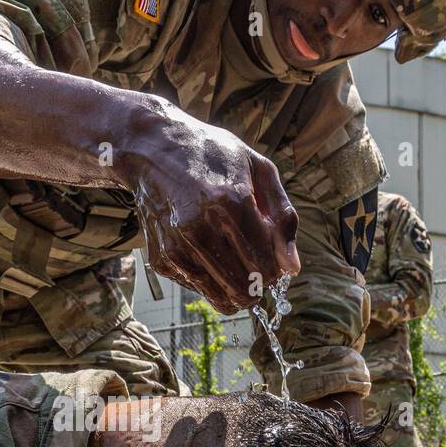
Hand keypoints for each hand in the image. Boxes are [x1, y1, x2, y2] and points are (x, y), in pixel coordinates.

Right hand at [123, 103, 300, 313]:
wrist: (153, 149)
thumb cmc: (213, 155)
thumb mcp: (258, 169)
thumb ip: (283, 217)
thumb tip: (292, 267)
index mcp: (232, 203)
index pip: (265, 265)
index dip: (275, 272)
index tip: (273, 264)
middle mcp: (201, 228)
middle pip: (244, 287)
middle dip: (257, 286)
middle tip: (257, 273)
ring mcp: (177, 245)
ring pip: (220, 297)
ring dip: (235, 292)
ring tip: (238, 272)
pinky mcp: (161, 258)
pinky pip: (197, 288)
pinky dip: (209, 281)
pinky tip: (210, 258)